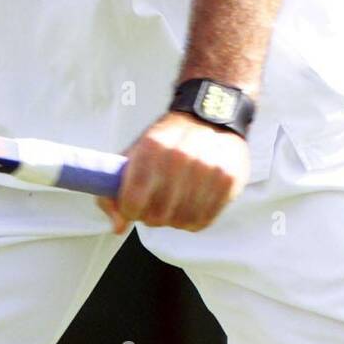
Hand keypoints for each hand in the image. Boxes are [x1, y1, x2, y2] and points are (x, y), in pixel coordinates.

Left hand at [96, 110, 248, 234]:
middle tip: (155, 204)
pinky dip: (195, 219)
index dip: (129, 210)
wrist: (209, 116)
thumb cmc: (166, 141)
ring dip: (175, 219)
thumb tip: (118, 227)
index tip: (132, 206)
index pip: (133, 199)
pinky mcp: (228, 180)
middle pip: (158, 215)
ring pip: (182, 221)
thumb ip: (115, 190)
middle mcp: (179, 156)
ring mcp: (206, 169)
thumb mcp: (135, 154)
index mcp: (152, 146)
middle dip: (152, 216)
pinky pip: (204, 220)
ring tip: (175, 202)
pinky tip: (192, 204)